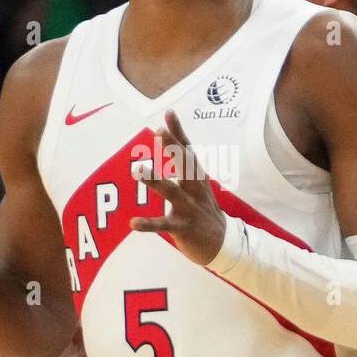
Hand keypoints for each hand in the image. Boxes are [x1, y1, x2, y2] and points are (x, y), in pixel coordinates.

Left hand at [129, 110, 226, 265]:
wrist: (223, 243)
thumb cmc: (203, 208)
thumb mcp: (197, 182)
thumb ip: (185, 161)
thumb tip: (172, 136)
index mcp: (197, 177)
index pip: (187, 150)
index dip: (178, 132)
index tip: (168, 113)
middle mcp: (195, 188)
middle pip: (185, 165)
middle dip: (173, 148)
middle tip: (159, 132)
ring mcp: (189, 207)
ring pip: (171, 191)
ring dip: (155, 180)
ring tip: (137, 171)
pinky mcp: (183, 227)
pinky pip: (163, 225)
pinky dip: (148, 224)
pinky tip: (133, 222)